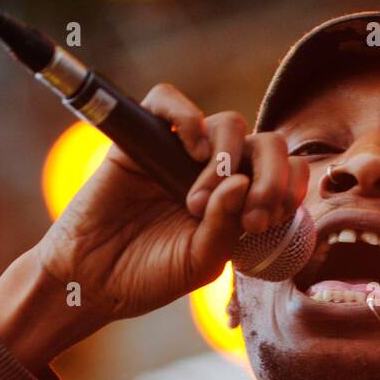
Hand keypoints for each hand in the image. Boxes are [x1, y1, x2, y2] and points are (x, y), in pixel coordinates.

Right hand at [34, 83, 306, 324]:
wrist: (92, 279)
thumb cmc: (147, 276)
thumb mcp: (199, 263)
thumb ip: (225, 227)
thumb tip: (243, 182)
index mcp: (239, 204)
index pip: (284, 175)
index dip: (287, 189)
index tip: (265, 222)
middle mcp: (217, 174)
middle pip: (266, 143)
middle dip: (270, 176)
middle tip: (249, 215)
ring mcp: (181, 154)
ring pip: (228, 124)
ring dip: (227, 159)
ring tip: (197, 200)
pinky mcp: (143, 139)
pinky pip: (168, 100)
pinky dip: (187, 115)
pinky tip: (191, 148)